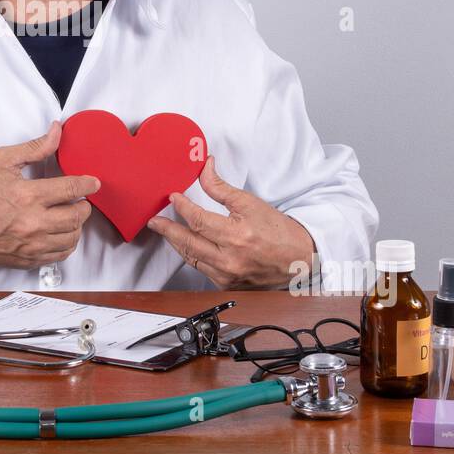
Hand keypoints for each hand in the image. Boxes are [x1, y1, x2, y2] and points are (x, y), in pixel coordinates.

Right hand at [0, 121, 100, 278]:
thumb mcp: (3, 161)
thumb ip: (34, 147)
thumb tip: (57, 132)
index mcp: (28, 195)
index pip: (72, 188)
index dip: (88, 184)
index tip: (93, 182)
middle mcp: (33, 221)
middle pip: (77, 216)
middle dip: (85, 206)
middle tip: (81, 200)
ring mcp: (32, 243)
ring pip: (72, 237)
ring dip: (77, 225)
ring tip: (71, 215)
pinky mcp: (29, 258)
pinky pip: (61, 254)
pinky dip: (67, 243)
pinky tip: (61, 233)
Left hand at [146, 155, 315, 288]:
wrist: (300, 259)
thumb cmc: (279, 231)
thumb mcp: (250, 203)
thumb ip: (221, 188)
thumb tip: (204, 168)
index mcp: (237, 236)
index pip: (198, 220)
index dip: (182, 207)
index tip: (173, 198)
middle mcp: (230, 259)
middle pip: (188, 242)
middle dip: (167, 230)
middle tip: (154, 221)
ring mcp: (228, 275)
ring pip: (192, 258)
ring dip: (176, 243)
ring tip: (165, 231)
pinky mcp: (228, 284)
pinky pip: (202, 270)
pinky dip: (192, 256)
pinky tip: (186, 246)